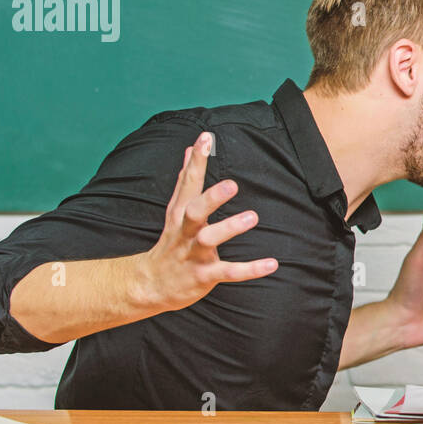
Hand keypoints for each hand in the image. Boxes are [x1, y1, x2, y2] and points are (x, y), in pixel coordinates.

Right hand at [140, 131, 278, 312]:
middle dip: (212, 198)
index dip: (196, 160)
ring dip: (230, 228)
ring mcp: (194, 253)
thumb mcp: (174, 210)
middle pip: (195, 211)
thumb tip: (188, 148)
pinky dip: (250, 270)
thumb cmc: (171, 242)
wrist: (150, 285)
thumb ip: (185, 180)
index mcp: (181, 213)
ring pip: (210, 240)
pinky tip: (272, 264)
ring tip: (252, 216)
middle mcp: (186, 231)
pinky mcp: (204, 275)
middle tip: (232, 184)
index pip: (188, 183)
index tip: (205, 138)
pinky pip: (229, 272)